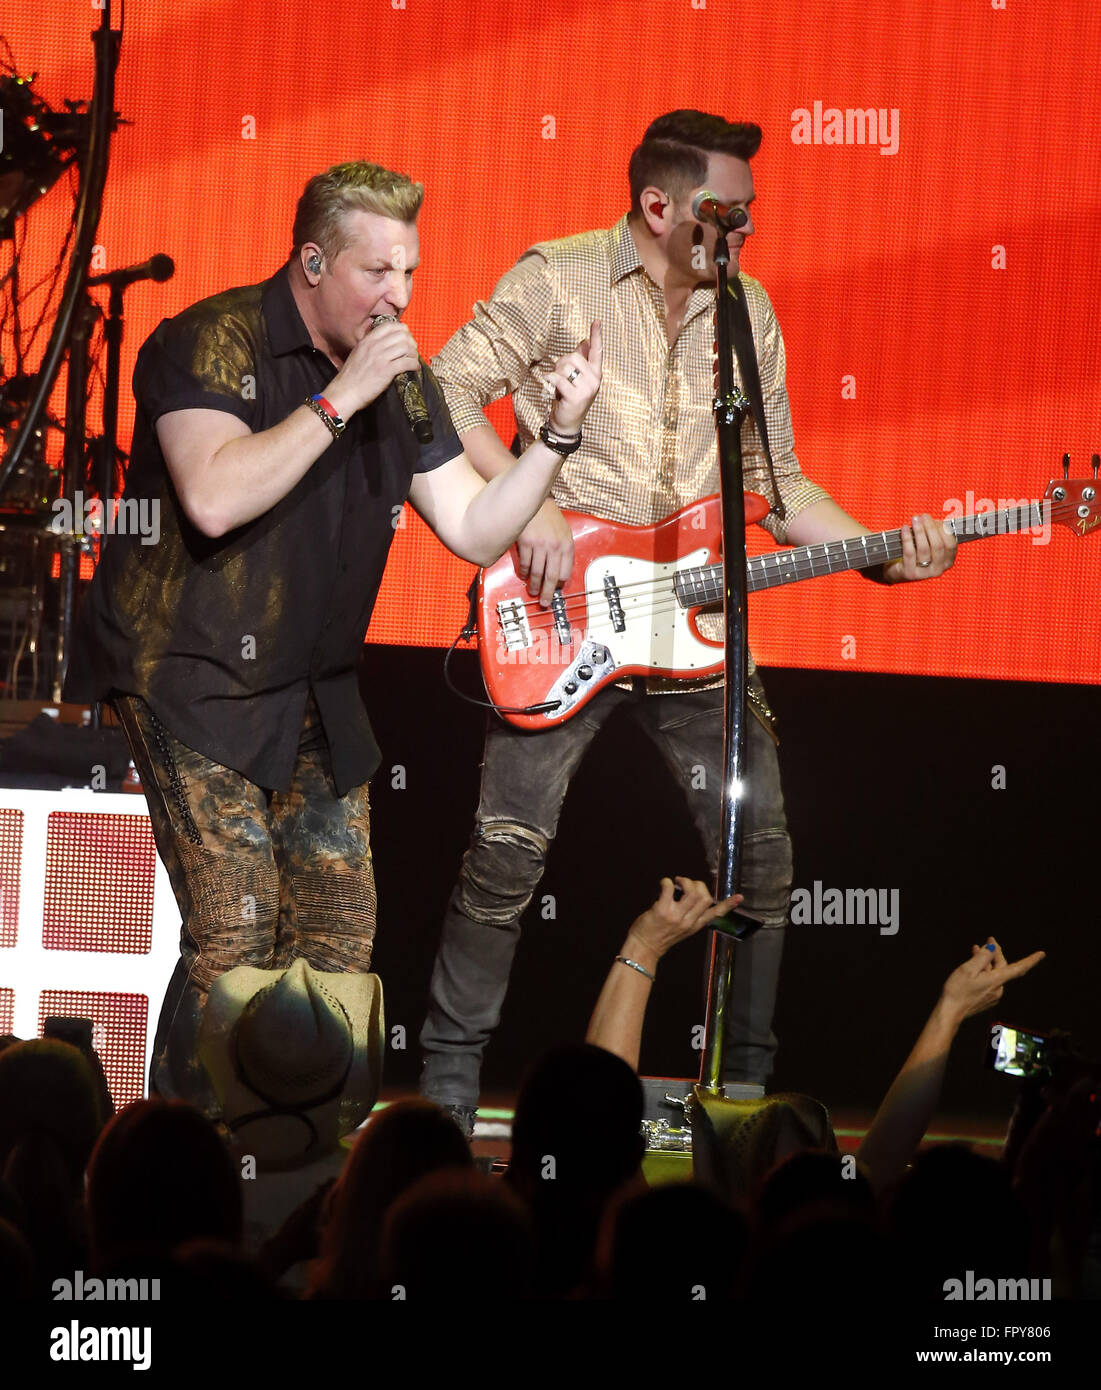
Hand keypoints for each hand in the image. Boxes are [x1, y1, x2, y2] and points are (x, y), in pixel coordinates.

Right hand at [325, 319, 421, 417]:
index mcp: (367, 340)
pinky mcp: (386, 371)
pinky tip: (414, 368)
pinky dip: (414, 364)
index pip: (390, 325)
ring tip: (413, 360)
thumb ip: (370, 346)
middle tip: (412, 350)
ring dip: (414, 353)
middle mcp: (374, 346)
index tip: (406, 337)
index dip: (402, 330)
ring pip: (406, 347)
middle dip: (411, 342)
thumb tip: (385, 344)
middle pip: (401, 335)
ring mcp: (380, 357)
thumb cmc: (351, 377)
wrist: (345, 392)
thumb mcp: (358, 353)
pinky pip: (406, 362)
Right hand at [516, 497, 574, 606]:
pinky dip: (523, 572)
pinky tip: (523, 575)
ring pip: (537, 573)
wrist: (535, 500)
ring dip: (534, 585)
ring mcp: (539, 545)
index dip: (560, 584)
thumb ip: (563, 550)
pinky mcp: (525, 542)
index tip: (556, 590)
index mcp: (566, 545)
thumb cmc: (549, 517)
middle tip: (545, 602)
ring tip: (533, 591)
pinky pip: (524, 563)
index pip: (565, 572)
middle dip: (548, 593)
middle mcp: (554, 546)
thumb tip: (560, 572)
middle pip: (551, 577)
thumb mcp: (564, 532)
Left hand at [543, 320, 602, 434]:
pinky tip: (552, 388)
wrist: (566, 424)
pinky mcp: (575, 396)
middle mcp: (594, 380)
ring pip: (564, 367)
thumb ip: (580, 361)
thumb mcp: (576, 380)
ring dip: (555, 374)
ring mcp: (587, 389)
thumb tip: (583, 341)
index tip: (596, 321)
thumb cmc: (569, 400)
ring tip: (558, 386)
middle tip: (560, 379)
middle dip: (561, 364)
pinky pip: (558, 378)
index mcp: (596, 374)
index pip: (597, 351)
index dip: (596, 335)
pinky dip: (550, 381)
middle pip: (573, 357)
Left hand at [623, 876, 742, 968]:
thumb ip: (690, 916)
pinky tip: (664, 884)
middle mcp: (688, 921)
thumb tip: (691, 895)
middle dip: (697, 884)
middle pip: (705, 897)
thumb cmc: (660, 936)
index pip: (716, 914)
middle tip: (685, 883)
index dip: (728, 904)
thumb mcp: (682, 930)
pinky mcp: (662, 910)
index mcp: (695, 926)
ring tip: (676, 882)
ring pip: (692, 891)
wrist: (643, 949)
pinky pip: (669, 888)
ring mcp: (676, 916)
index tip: (740, 897)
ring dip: (684, 880)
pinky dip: (667, 881)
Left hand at [888, 513, 957, 581]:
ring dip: (919, 531)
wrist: (898, 569)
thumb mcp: (929, 543)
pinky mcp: (910, 573)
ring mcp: (924, 573)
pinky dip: (907, 538)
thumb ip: (934, 532)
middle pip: (937, 546)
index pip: (950, 544)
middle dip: (930, 528)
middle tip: (924, 517)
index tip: (936, 519)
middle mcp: (938, 569)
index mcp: (947, 561)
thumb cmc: (915, 553)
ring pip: (924, 548)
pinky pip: (909, 552)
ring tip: (915, 520)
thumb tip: (933, 520)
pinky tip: (905, 528)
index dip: (944, 530)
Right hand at [937, 936, 1044, 1027]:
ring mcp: (993, 996)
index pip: (1018, 968)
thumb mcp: (968, 969)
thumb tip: (992, 949)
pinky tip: (974, 968)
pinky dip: (984, 972)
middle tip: (988, 940)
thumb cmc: (957, 991)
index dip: (1031, 960)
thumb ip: (982, 957)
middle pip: (1002, 967)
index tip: (1041, 954)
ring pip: (994, 974)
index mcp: (996, 980)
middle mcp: (998, 989)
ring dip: (986, 962)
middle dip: (996, 954)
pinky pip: (989, 982)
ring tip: (975, 950)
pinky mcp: (987, 1000)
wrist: (950, 1012)